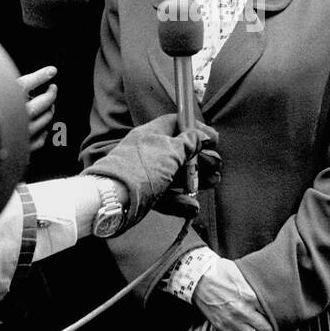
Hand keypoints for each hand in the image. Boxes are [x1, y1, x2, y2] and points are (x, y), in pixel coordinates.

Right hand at [17, 66, 56, 153]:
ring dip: (48, 113)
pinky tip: (42, 129)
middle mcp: (17, 118)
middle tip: (51, 90)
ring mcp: (20, 135)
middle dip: (50, 96)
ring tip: (47, 107)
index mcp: (7, 101)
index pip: (30, 83)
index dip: (42, 75)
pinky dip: (43, 133)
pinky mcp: (19, 149)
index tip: (51, 71)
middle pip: (43, 104)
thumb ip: (18, 81)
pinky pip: (39, 140)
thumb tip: (51, 69)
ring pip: (44, 122)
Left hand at [85, 114, 220, 225]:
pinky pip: (166, 196)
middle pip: (180, 152)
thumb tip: (202, 136)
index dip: (196, 129)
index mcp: (153, 134)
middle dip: (201, 159)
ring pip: (176, 175)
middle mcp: (150, 152)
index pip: (177, 124)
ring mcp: (147, 174)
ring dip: (196, 180)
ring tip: (212, 183)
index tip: (212, 140)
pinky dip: (180, 202)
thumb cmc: (142, 169)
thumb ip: (189, 143)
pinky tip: (192, 206)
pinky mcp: (145, 195)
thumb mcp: (171, 151)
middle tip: (216, 165)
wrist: (113, 198)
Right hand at [192, 257, 273, 330]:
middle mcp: (242, 312)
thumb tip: (272, 293)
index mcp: (250, 296)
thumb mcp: (244, 275)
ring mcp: (231, 321)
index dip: (279, 318)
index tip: (284, 319)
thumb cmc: (222, 273)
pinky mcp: (222, 327)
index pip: (271, 314)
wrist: (199, 279)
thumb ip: (257, 287)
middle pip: (265, 329)